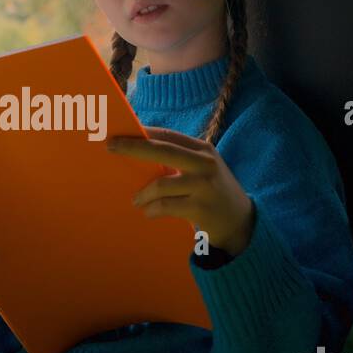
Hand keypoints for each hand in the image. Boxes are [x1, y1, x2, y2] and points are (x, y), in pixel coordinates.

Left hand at [106, 126, 254, 256]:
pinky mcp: (201, 208)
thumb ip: (178, 159)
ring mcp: (204, 186)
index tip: (120, 131)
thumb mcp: (202, 169)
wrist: (241, 222)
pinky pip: (166, 206)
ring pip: (161, 184)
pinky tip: (149, 212)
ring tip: (136, 200)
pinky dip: (152, 209)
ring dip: (143, 193)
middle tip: (111, 147)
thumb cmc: (212, 191)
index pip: (168, 135)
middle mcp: (205, 163)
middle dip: (133, 147)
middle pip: (162, 151)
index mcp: (203, 149)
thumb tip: (138, 150)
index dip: (143, 132)